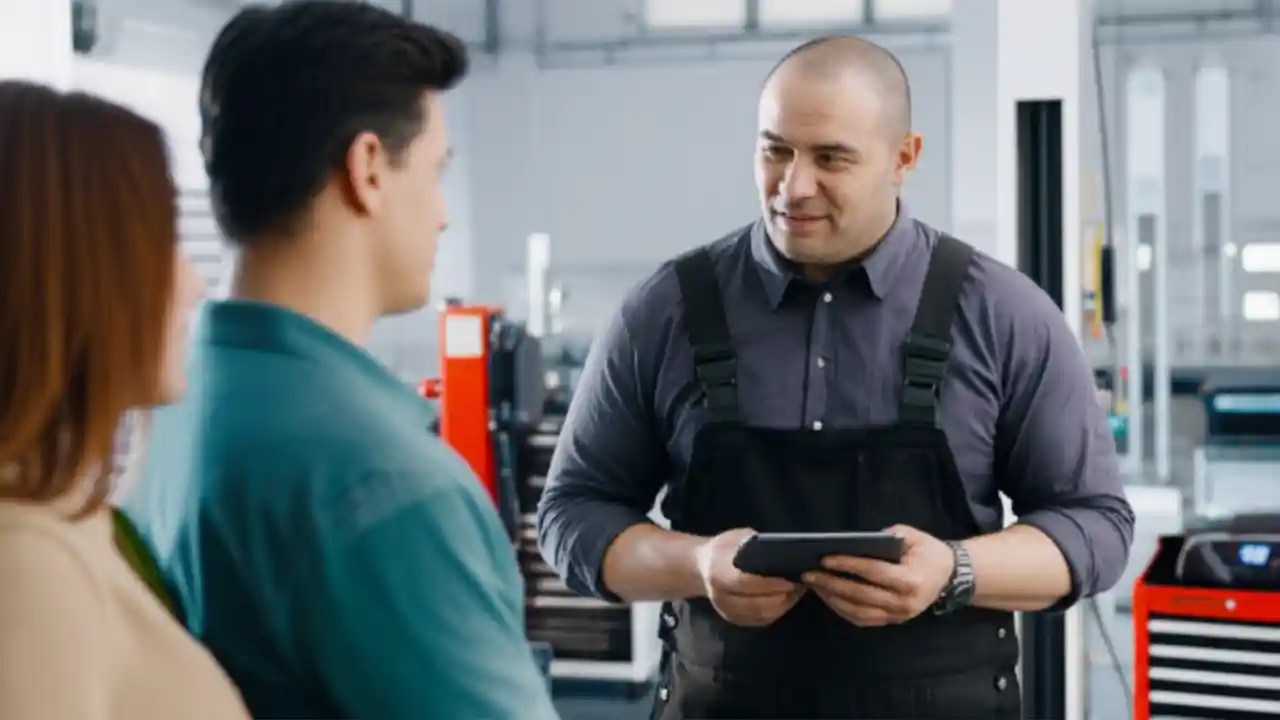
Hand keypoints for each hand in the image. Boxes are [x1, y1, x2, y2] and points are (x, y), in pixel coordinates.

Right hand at [694, 528, 805, 627]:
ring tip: (796, 590)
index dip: (769, 583)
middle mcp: (720, 596)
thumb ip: (756, 547)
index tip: (790, 578)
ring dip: (783, 604)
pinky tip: (787, 598)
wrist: (701, 567)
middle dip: (782, 596)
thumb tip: (783, 553)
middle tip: (799, 584)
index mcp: (718, 572)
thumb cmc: (724, 548)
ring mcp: (726, 612)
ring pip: (761, 615)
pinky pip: (761, 620)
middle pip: (756, 604)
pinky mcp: (735, 620)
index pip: (745, 582)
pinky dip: (778, 610)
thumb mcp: (737, 538)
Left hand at [801, 524, 954, 627]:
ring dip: (832, 598)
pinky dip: (842, 609)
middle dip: (831, 584)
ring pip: (858, 611)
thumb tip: (856, 542)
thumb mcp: (914, 536)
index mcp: (912, 580)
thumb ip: (889, 535)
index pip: (874, 572)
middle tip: (808, 574)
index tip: (825, 558)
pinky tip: (827, 596)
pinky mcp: (892, 621)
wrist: (950, 576)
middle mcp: (904, 602)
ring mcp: (898, 616)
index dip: (848, 565)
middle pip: (861, 594)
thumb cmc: (929, 552)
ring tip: (813, 584)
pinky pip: (862, 619)